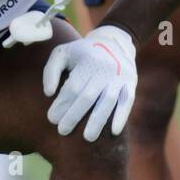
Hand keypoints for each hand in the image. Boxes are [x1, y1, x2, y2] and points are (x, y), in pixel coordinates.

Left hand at [42, 24, 136, 140]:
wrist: (114, 42)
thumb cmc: (81, 53)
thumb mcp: (62, 54)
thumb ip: (50, 72)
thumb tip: (48, 94)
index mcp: (86, 60)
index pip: (72, 87)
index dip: (62, 104)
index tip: (52, 119)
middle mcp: (104, 68)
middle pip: (88, 96)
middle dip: (74, 115)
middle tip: (63, 131)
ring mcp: (119, 76)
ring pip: (108, 101)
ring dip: (98, 121)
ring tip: (87, 138)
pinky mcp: (130, 82)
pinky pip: (127, 101)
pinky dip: (121, 116)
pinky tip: (114, 131)